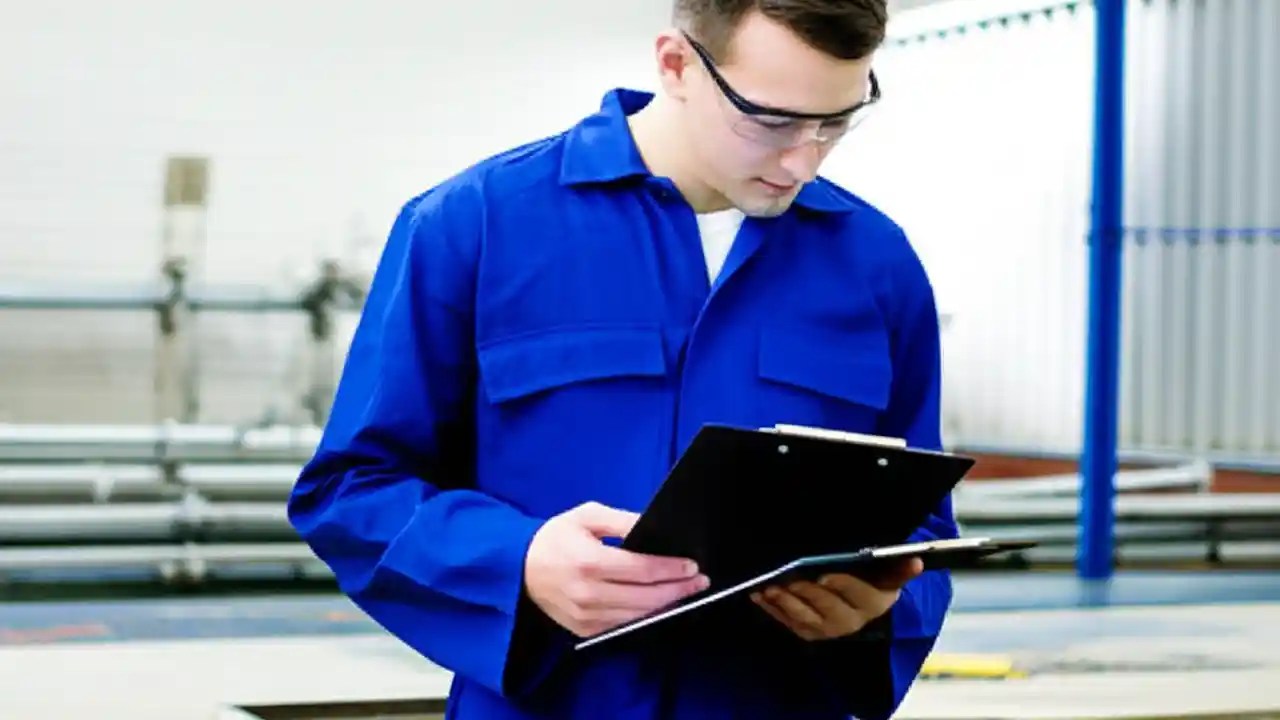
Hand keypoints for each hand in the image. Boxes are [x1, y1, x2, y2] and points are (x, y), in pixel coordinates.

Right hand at [524, 501, 709, 637]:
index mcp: (589, 562)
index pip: (643, 570)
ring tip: (685, 593)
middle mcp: (589, 594)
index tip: (692, 566)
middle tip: (700, 582)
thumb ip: (621, 520)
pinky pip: (623, 626)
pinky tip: (659, 605)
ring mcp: (586, 616)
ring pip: (638, 616)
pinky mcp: (584, 630)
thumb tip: (651, 526)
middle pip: (646, 597)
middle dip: (678, 589)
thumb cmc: (555, 538)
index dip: (671, 569)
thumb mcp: (585, 517)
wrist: (518, 570)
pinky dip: (643, 616)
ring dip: (665, 605)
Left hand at [750, 557, 922, 640]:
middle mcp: (850, 621)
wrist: (864, 607)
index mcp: (874, 603)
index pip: (859, 594)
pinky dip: (771, 609)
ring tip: (768, 587)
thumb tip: (916, 560)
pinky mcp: (808, 633)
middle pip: (827, 607)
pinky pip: (787, 622)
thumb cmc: (873, 581)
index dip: (842, 585)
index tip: (825, 574)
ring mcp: (827, 630)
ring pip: (804, 618)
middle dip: (806, 592)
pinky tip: (758, 594)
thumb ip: (899, 568)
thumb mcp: (889, 574)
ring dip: (785, 602)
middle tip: (789, 578)